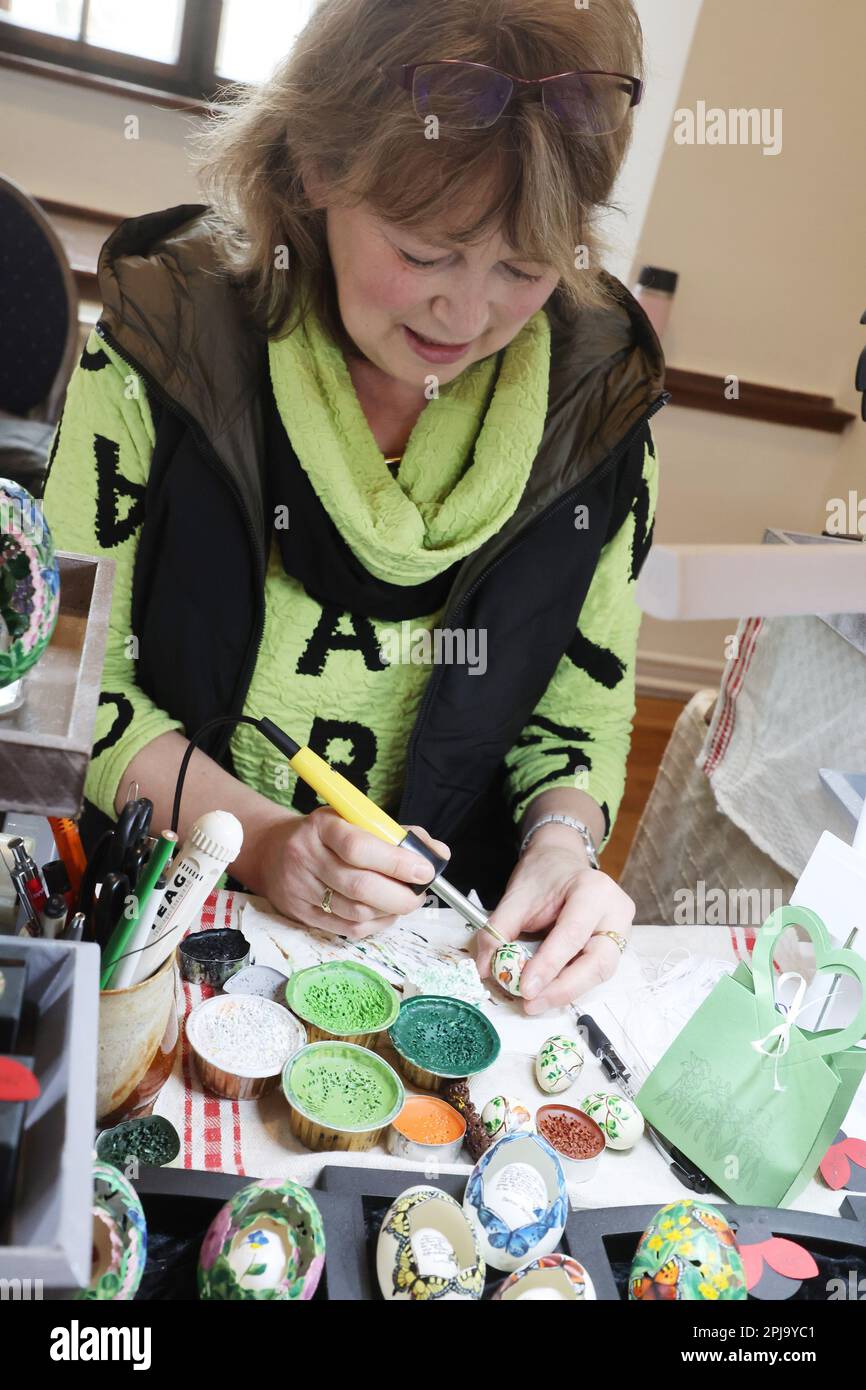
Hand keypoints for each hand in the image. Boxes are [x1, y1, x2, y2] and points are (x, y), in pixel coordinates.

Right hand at [255, 808, 449, 938]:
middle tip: (419, 894)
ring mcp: (301, 888)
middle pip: (359, 886)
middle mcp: (307, 856)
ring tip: (403, 902)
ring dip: (389, 912)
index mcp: (323, 826)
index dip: (396, 862)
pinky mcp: (300, 914)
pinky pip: (346, 928)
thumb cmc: (328, 834)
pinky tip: (384, 914)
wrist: (273, 851)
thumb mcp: (357, 820)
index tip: (424, 870)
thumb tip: (438, 853)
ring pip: (355, 912)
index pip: (359, 847)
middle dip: (399, 896)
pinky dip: (375, 925)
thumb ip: (398, 835)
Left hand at [476, 831, 634, 1013]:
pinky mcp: (615, 945)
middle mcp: (616, 912)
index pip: (572, 935)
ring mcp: (621, 930)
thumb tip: (486, 968)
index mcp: (594, 891)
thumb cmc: (543, 875)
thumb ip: (498, 930)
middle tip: (531, 1003)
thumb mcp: (516, 897)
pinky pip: (594, 972)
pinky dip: (569, 984)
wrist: (561, 861)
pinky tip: (548, 991)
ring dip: (565, 991)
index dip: (549, 966)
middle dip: (563, 988)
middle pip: (597, 963)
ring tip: (535, 1001)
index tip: (526, 988)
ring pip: (598, 973)